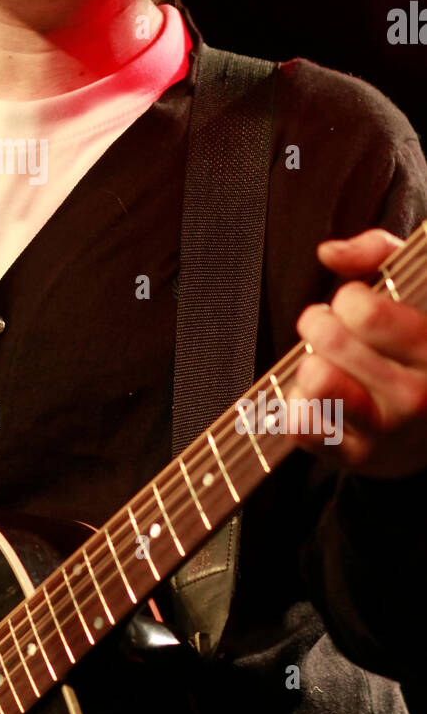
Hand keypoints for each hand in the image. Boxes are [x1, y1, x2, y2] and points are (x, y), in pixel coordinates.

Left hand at [287, 230, 426, 477]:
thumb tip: (329, 253)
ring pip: (314, 380)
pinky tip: (321, 400)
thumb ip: (378, 253)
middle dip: (320, 324)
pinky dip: (299, 404)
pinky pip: (299, 422)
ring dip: (309, 364)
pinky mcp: (357, 460)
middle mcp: (420, 396)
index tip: (361, 309)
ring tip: (327, 365)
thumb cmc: (415, 346)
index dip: (350, 299)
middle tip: (334, 333)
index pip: (364, 311)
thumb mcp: (416, 290)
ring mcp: (389, 433)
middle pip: (331, 338)